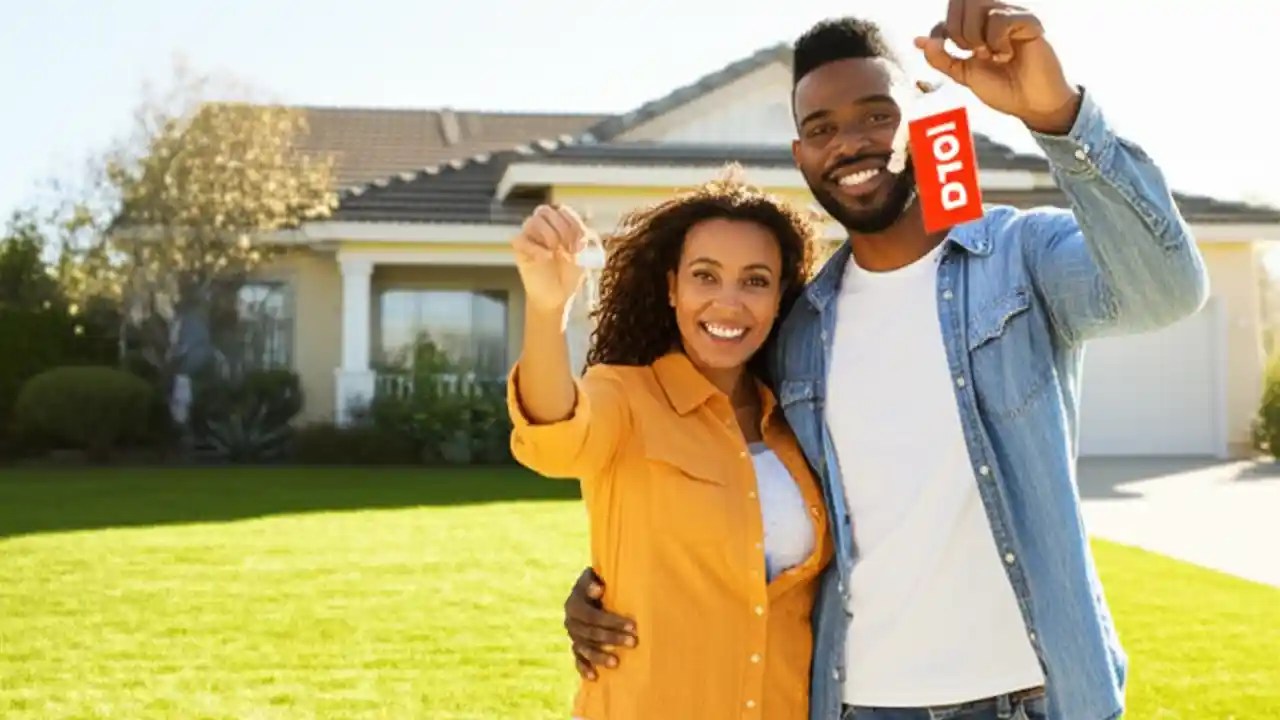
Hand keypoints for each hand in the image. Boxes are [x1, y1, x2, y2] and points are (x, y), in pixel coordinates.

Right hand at [512, 204, 591, 313]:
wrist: (557, 297)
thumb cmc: (570, 274)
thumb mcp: (586, 256)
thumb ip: (588, 240)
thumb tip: (585, 233)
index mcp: (559, 224)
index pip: (563, 210)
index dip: (573, 223)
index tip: (581, 244)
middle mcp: (542, 227)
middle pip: (546, 210)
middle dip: (562, 228)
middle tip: (570, 249)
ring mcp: (529, 237)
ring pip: (533, 221)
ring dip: (549, 235)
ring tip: (556, 253)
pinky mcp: (519, 250)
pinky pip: (520, 239)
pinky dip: (535, 248)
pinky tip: (546, 258)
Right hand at [564, 567, 636, 680]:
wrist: (592, 591)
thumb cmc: (600, 582)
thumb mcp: (595, 576)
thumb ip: (593, 581)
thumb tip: (597, 589)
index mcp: (574, 604)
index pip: (593, 616)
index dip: (612, 621)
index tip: (633, 625)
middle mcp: (570, 621)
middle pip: (591, 633)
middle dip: (612, 638)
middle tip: (633, 642)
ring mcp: (573, 636)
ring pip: (584, 649)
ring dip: (599, 656)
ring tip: (616, 663)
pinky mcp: (576, 647)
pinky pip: (577, 660)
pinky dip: (583, 668)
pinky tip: (594, 676)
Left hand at [915, 0, 1080, 133]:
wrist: (1030, 104)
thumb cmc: (1002, 89)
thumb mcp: (963, 74)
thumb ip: (941, 58)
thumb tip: (918, 41)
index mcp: (978, 25)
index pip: (951, 8)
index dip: (941, 29)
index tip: (945, 49)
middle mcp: (994, 15)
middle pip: (962, 0)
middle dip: (959, 31)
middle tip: (973, 52)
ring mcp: (1012, 15)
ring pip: (980, 6)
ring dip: (977, 36)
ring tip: (991, 55)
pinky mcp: (1029, 21)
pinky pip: (1001, 18)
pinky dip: (997, 41)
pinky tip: (1008, 54)